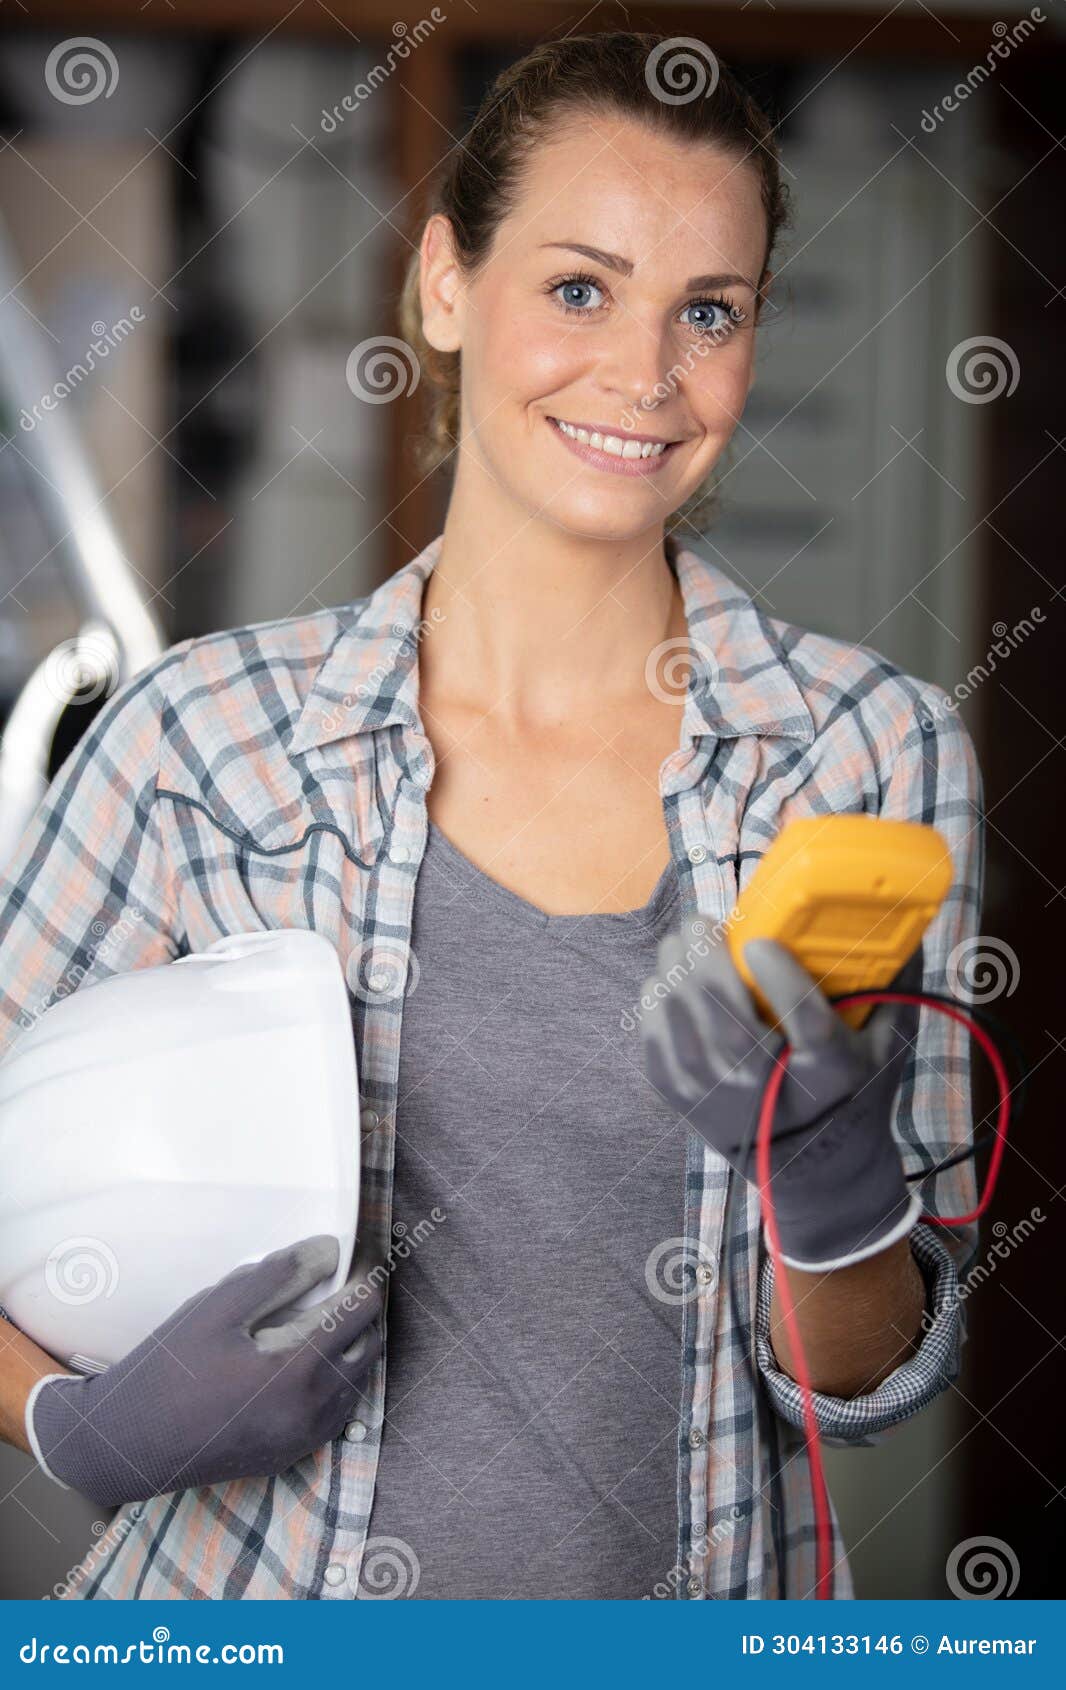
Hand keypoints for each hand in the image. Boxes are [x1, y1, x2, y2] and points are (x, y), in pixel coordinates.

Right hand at [27, 1235, 382, 1506]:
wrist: (127, 1444)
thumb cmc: (167, 1369)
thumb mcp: (216, 1308)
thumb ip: (277, 1276)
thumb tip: (328, 1249)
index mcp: (297, 1372)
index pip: (359, 1314)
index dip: (368, 1279)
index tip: (369, 1256)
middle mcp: (311, 1413)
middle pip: (368, 1348)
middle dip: (367, 1311)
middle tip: (353, 1281)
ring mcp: (303, 1440)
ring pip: (357, 1383)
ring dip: (356, 1346)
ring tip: (334, 1314)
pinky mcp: (289, 1456)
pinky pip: (336, 1412)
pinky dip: (338, 1380)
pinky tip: (313, 1358)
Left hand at [641, 921, 923, 1269]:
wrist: (819, 1170)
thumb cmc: (854, 1090)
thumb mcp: (888, 1045)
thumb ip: (892, 984)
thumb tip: (897, 920)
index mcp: (833, 1073)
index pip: (808, 1025)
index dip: (782, 981)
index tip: (761, 944)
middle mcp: (774, 1094)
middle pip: (732, 1028)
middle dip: (708, 966)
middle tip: (702, 925)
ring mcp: (725, 1105)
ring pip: (688, 1035)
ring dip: (675, 978)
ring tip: (679, 943)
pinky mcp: (690, 1108)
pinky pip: (658, 1053)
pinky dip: (653, 1012)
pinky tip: (661, 981)